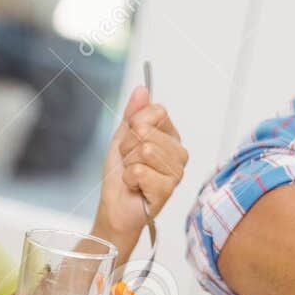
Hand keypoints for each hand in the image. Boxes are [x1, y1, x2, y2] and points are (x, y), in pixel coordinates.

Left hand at [93, 85, 187, 250]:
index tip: (131, 141)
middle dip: (128, 147)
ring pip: (145, 151)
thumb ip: (134, 112)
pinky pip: (141, 172)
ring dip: (129, 164)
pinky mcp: (168, 190)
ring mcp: (177, 172)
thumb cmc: (121, 175)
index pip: (156, 111)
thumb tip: (142, 89)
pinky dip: (130, 180)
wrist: (115, 206)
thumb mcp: (123, 136)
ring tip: (133, 175)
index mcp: (171, 136)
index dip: (134, 125)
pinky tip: (136, 188)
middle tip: (130, 162)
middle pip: (147, 131)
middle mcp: (179, 152)